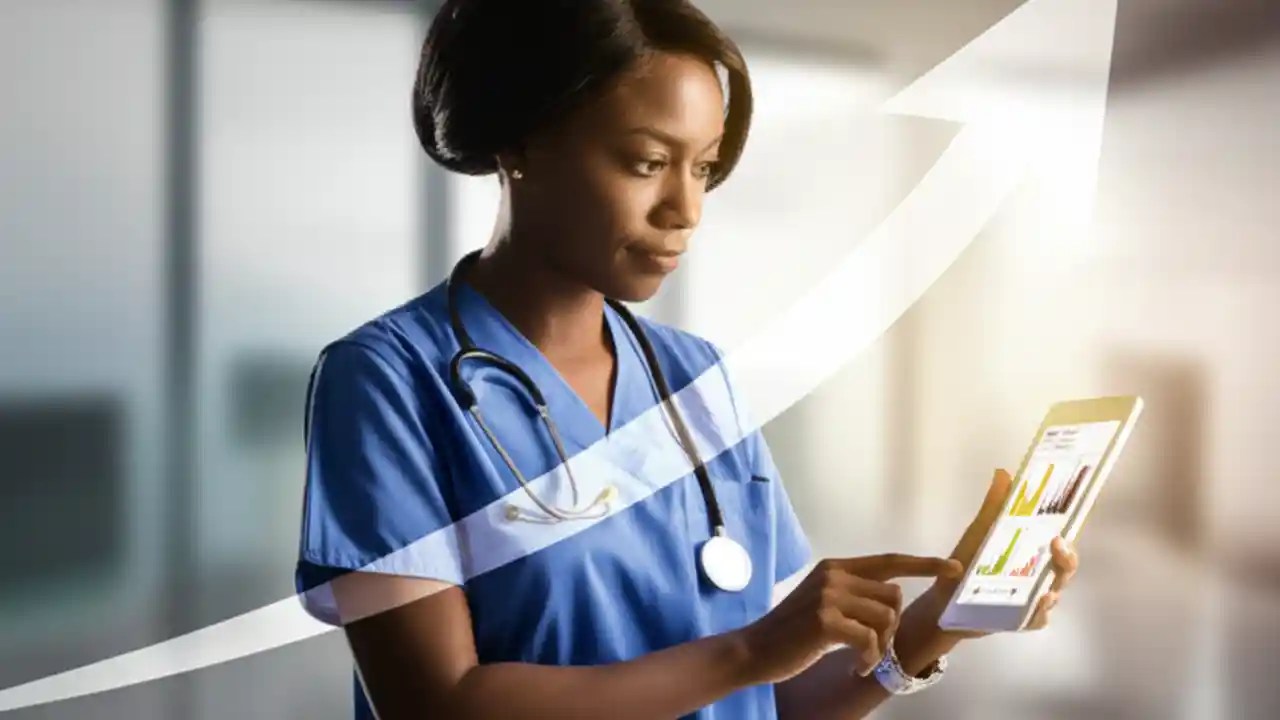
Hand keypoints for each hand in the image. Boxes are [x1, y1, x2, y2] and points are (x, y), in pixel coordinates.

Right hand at [737, 554, 961, 683]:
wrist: (755, 649)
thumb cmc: (792, 632)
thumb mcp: (823, 602)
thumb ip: (853, 595)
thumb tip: (891, 604)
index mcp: (836, 568)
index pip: (889, 561)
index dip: (924, 564)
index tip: (954, 567)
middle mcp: (834, 576)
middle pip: (893, 597)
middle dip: (891, 627)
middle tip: (873, 647)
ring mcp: (829, 596)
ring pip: (885, 618)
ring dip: (880, 647)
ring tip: (862, 659)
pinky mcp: (826, 621)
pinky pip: (870, 640)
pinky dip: (869, 660)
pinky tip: (856, 667)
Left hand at [908, 468, 1081, 639]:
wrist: (942, 600)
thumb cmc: (964, 563)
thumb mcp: (978, 533)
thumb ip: (993, 507)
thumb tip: (1003, 472)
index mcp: (1030, 553)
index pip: (1060, 544)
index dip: (1067, 536)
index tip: (1062, 528)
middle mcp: (1037, 575)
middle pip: (1063, 569)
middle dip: (1067, 559)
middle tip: (1057, 545)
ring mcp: (1031, 599)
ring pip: (1053, 594)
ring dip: (1053, 590)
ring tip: (1047, 589)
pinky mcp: (1020, 619)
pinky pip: (1036, 619)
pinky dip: (1037, 614)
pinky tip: (1034, 608)